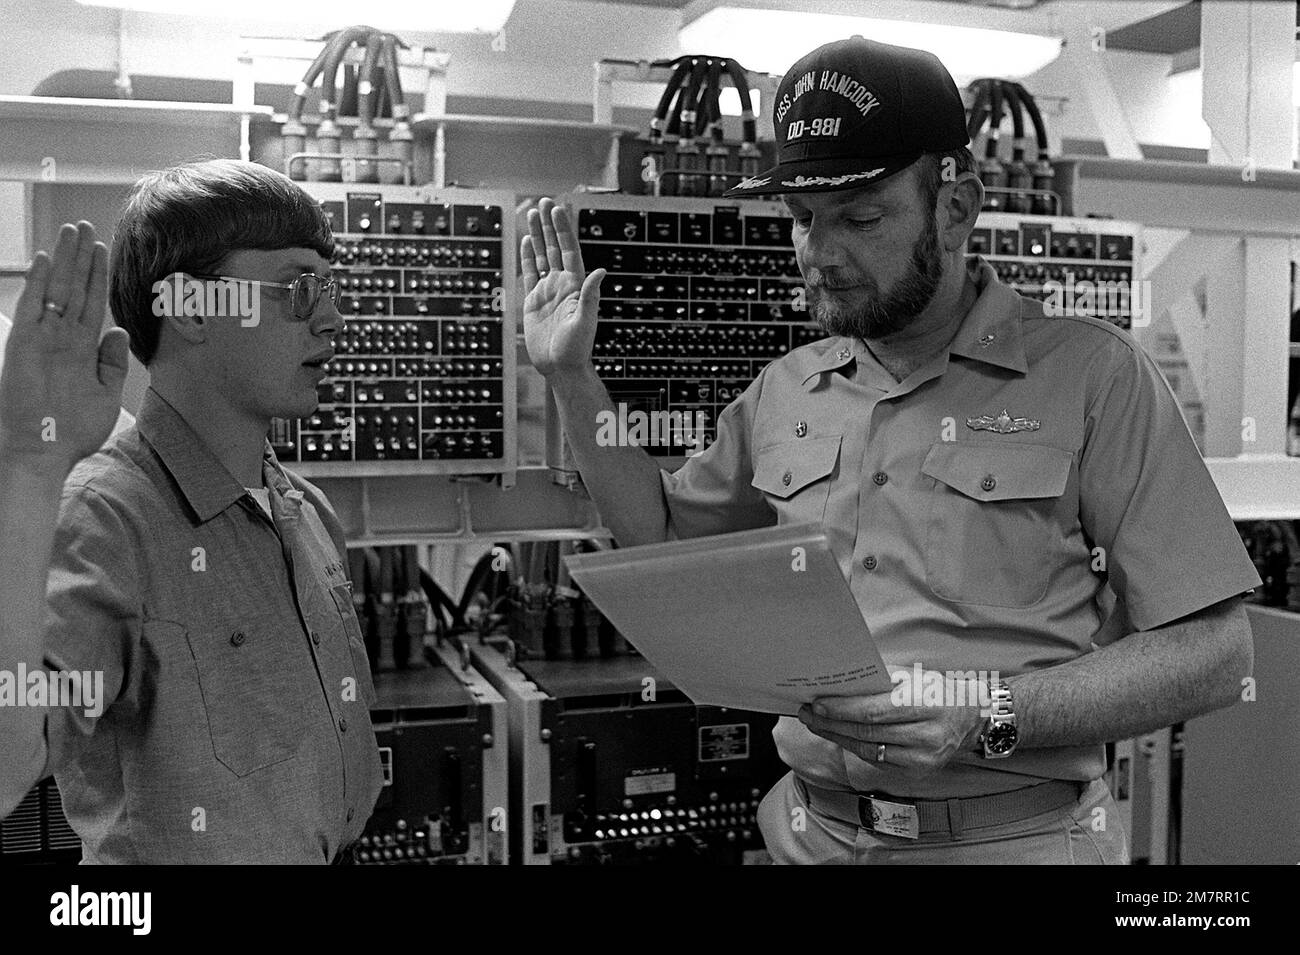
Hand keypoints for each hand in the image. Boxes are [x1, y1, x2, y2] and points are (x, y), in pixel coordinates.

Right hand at [0, 221, 128, 473]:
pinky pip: (31, 306)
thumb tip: (119, 331)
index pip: (91, 302)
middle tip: (85, 226)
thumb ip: (113, 363)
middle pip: (74, 288)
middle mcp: (63, 337)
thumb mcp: (106, 394)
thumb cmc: (75, 430)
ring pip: (55, 289)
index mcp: (83, 348)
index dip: (97, 276)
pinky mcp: (24, 343)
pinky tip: (45, 259)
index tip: (103, 249)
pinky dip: (37, 282)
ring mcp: (43, 338)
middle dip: (80, 258)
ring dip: (63, 260)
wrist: (46, 450)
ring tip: (72, 231)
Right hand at [520, 197, 605, 378]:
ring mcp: (548, 290)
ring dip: (538, 235)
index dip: (563, 229)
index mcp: (576, 285)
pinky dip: (528, 256)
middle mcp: (562, 284)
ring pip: (542, 256)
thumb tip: (600, 271)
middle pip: (555, 247)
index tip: (558, 209)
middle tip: (544, 202)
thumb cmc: (576, 348)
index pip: (569, 250)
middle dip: (549, 224)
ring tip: (533, 213)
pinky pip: (530, 273)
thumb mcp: (586, 321)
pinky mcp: (534, 300)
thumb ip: (591, 295)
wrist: (561, 367)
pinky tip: (527, 240)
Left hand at [798, 668, 987, 778]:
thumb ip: (880, 678)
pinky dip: (854, 746)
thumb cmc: (937, 691)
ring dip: (836, 736)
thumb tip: (840, 678)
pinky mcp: (917, 771)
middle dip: (831, 722)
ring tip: (815, 723)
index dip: (842, 709)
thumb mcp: (914, 676)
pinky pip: (877, 759)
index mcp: (926, 704)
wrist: (971, 718)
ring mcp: (923, 758)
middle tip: (806, 713)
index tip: (817, 703)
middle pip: (868, 732)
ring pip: (868, 749)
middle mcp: (927, 735)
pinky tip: (838, 735)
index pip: (875, 710)